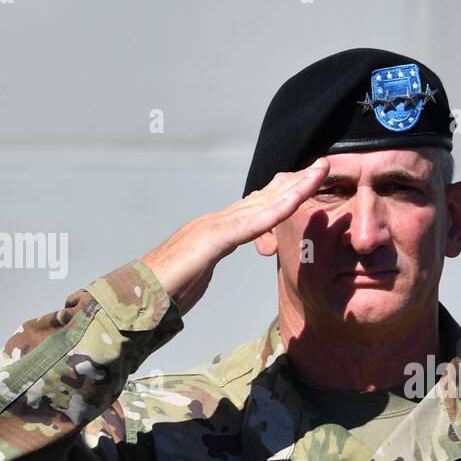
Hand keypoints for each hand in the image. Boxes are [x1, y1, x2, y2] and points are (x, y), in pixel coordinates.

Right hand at [140, 158, 329, 313]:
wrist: (137, 295)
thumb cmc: (166, 289)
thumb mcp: (198, 271)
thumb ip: (209, 261)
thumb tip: (211, 261)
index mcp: (216, 229)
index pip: (256, 206)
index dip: (283, 192)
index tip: (307, 181)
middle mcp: (217, 220)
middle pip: (264, 196)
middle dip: (295, 181)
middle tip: (324, 165)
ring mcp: (214, 226)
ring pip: (263, 203)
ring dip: (295, 187)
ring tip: (320, 171)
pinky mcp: (212, 240)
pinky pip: (251, 224)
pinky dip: (275, 211)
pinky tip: (295, 201)